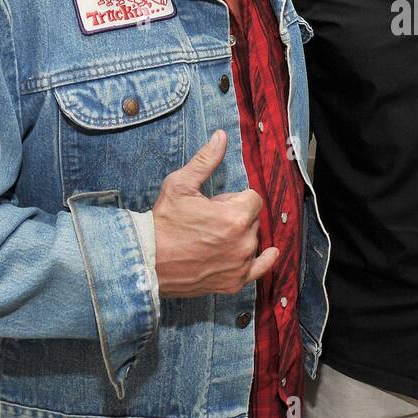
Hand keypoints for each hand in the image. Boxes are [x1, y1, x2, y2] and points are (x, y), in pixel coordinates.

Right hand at [151, 130, 275, 296]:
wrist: (146, 261)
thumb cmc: (163, 223)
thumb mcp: (181, 185)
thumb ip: (206, 160)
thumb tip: (221, 136)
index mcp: (237, 216)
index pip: (252, 198)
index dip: (233, 199)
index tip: (215, 204)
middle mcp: (244, 242)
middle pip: (252, 219)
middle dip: (235, 216)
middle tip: (207, 222)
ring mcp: (240, 264)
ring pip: (252, 240)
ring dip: (239, 236)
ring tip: (210, 239)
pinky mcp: (234, 282)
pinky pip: (259, 269)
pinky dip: (264, 261)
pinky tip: (271, 253)